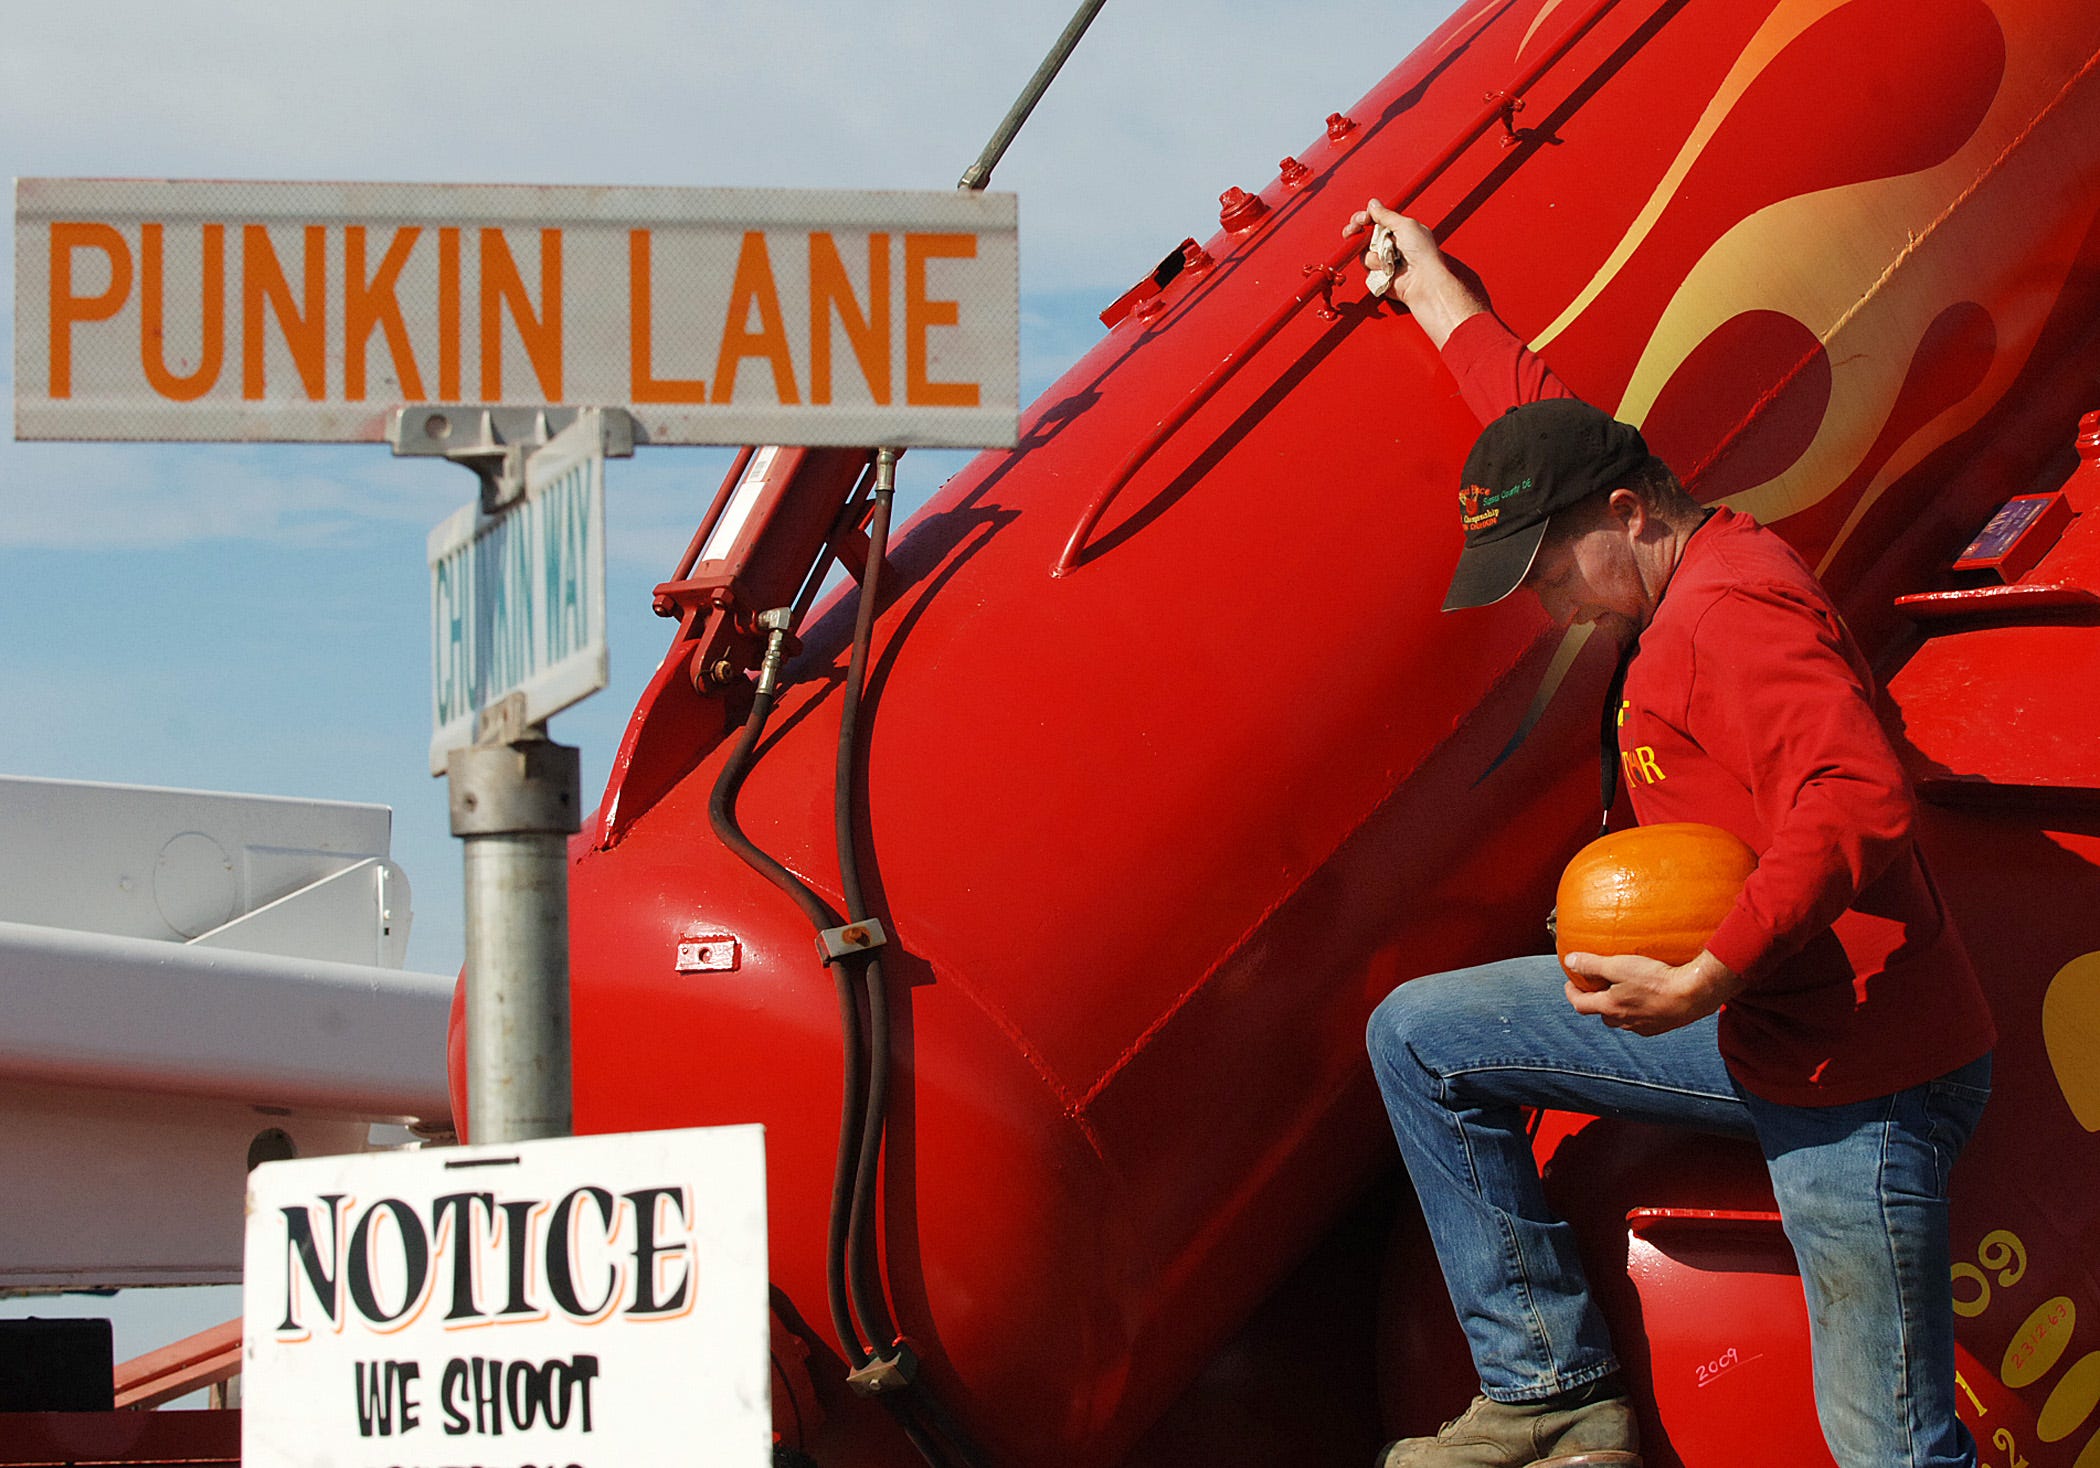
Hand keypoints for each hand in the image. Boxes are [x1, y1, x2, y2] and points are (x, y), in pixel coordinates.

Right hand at [1340, 199, 1484, 347]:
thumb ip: (1386, 215)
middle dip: (1357, 232)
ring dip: (1373, 254)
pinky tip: (1388, 268)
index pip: (1374, 219)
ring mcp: (1383, 258)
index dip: (1364, 218)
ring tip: (1388, 257)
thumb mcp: (1405, 225)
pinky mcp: (1379, 273)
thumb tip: (1373, 204)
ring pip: (1363, 251)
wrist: (1423, 281)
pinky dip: (1376, 266)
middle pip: (1363, 234)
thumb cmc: (1423, 255)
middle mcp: (1390, 243)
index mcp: (1398, 229)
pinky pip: (1367, 266)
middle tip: (1354, 231)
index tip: (1362, 219)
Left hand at [1561, 948, 1743, 1036]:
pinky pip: (1642, 1020)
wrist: (1693, 995)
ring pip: (1623, 1019)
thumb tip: (1569, 961)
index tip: (1570, 983)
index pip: (1581, 1005)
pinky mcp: (1661, 1026)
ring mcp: (1644, 1026)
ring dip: (1618, 1007)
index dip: (1572, 993)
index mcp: (1611, 1008)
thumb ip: (1592, 964)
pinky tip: (1646, 997)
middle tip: (1597, 985)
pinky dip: (1637, 1010)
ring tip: (1622, 990)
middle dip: (1596, 1001)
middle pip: (1602, 1014)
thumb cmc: (1654, 979)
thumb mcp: (1619, 965)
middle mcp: (1625, 1022)